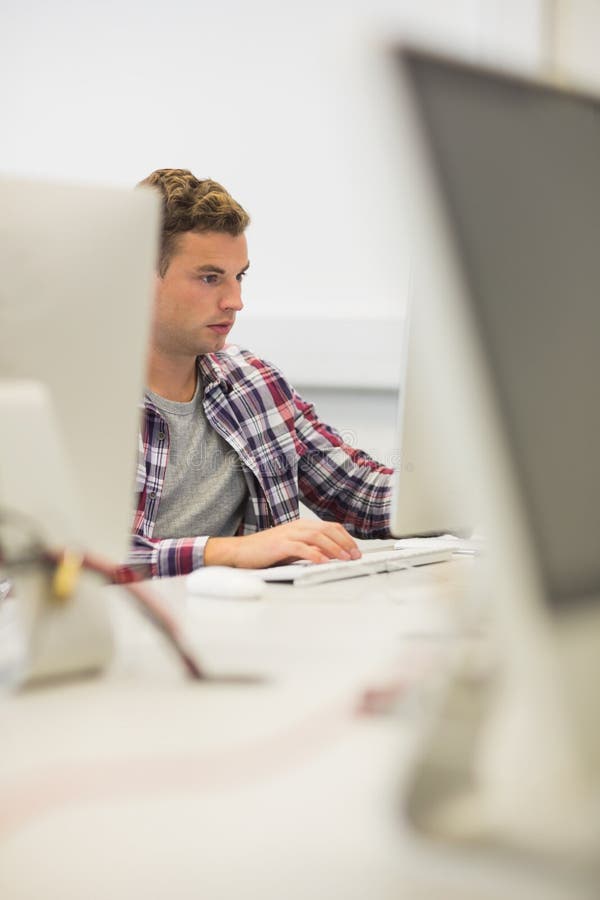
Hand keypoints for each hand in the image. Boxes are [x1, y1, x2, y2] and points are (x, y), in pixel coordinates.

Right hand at [204, 520, 361, 568]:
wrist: (240, 551)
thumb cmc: (265, 552)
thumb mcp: (292, 549)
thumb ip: (309, 550)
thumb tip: (330, 556)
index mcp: (301, 525)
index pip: (329, 527)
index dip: (345, 537)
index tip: (355, 550)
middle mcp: (297, 526)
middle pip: (327, 530)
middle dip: (345, 543)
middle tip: (355, 555)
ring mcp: (288, 534)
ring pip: (317, 537)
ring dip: (334, 548)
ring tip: (345, 558)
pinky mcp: (279, 544)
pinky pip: (301, 547)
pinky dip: (314, 554)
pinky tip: (323, 561)